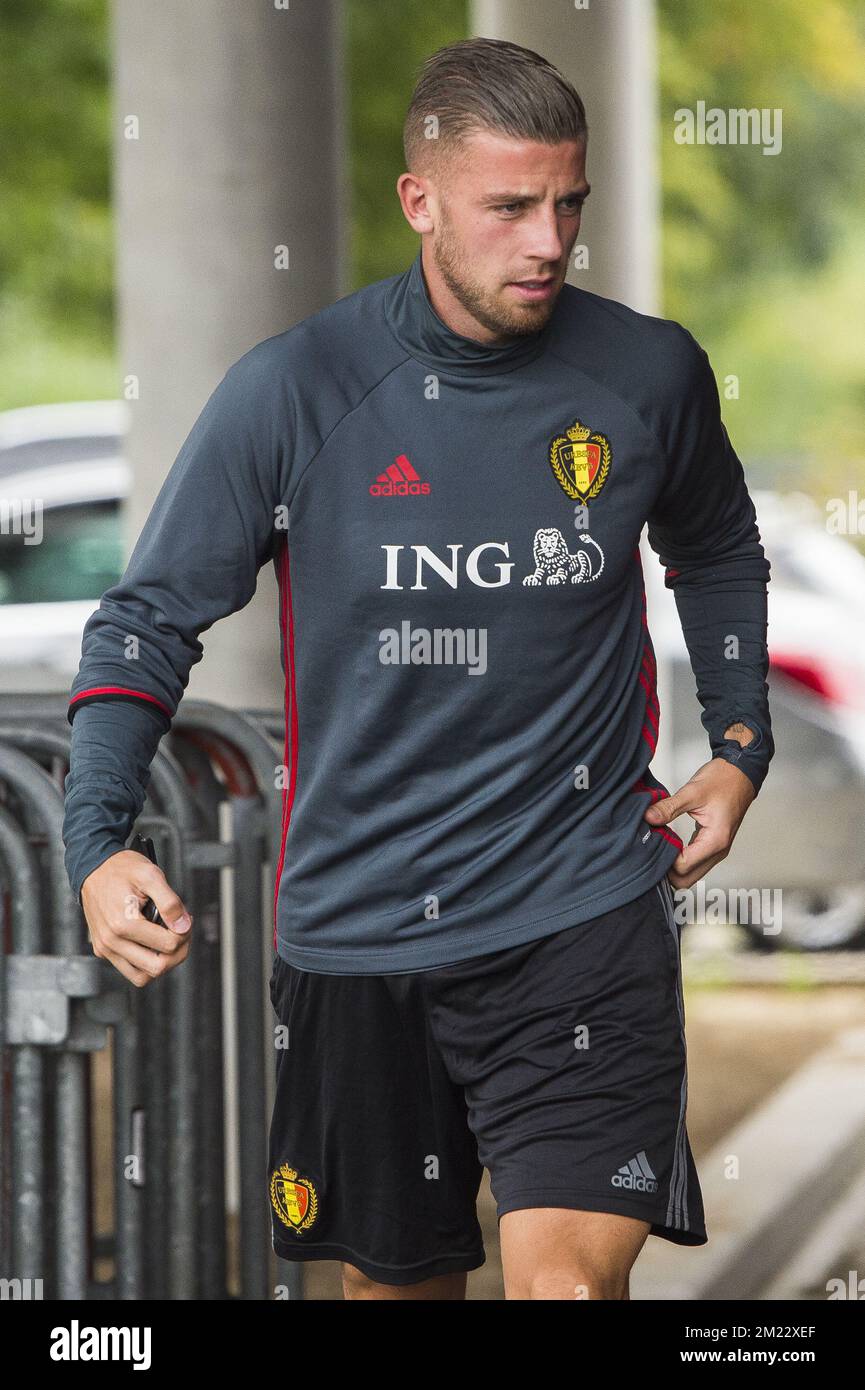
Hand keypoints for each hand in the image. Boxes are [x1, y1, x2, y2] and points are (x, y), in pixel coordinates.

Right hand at [81, 849, 193, 986]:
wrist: (94, 868)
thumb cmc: (123, 869)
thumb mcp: (151, 875)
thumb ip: (170, 902)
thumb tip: (184, 927)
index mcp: (122, 924)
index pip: (168, 946)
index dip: (185, 932)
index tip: (185, 918)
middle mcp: (110, 942)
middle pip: (158, 968)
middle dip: (178, 951)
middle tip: (180, 931)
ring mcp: (105, 949)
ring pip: (142, 977)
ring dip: (162, 962)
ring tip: (168, 939)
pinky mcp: (103, 951)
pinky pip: (130, 970)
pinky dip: (146, 962)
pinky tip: (153, 941)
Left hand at [642, 756, 756, 889]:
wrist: (740, 773)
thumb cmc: (724, 780)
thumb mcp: (692, 792)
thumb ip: (669, 807)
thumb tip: (649, 818)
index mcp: (715, 841)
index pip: (683, 867)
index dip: (664, 857)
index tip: (653, 841)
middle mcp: (718, 850)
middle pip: (687, 879)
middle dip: (667, 869)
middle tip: (653, 849)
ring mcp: (717, 849)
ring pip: (691, 874)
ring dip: (673, 865)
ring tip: (660, 844)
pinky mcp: (713, 844)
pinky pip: (695, 862)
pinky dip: (680, 858)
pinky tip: (669, 842)